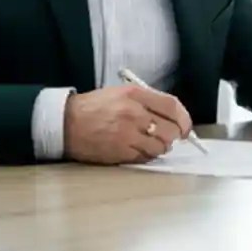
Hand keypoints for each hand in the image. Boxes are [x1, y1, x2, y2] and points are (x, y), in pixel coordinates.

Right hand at [63, 85, 192, 163]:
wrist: (66, 123)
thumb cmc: (94, 107)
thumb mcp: (121, 93)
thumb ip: (147, 101)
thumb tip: (172, 116)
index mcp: (135, 94)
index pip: (172, 106)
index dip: (184, 119)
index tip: (185, 127)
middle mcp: (134, 113)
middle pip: (170, 129)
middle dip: (174, 136)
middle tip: (169, 137)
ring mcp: (127, 134)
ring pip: (160, 146)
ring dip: (161, 147)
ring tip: (152, 144)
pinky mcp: (120, 151)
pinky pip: (145, 157)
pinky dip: (147, 155)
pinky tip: (140, 150)